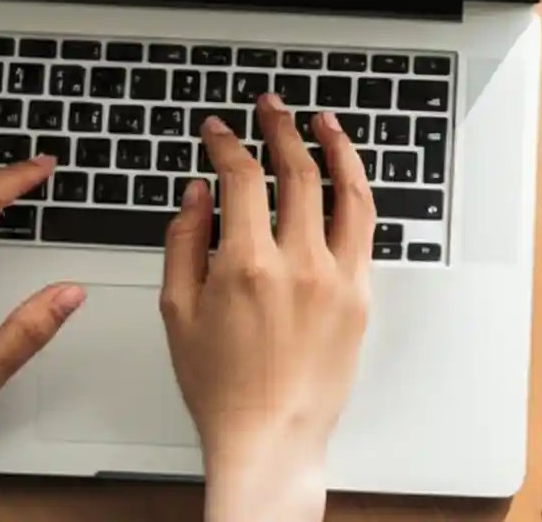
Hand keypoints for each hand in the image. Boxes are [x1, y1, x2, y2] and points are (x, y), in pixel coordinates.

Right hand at [162, 94, 374, 521]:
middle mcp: (298, 263)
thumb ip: (184, 241)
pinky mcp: (360, 294)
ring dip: (334, 146)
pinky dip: (355, 191)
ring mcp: (337, 277)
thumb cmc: (221, 385)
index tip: (218, 129)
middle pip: (295, 171)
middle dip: (279, 128)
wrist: (271, 435)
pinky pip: (363, 227)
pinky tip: (346, 176)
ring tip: (322, 121)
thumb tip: (198, 192)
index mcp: (246, 264)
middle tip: (269, 106)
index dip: (226, 143)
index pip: (240, 177)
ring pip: (344, 190)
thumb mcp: (178, 311)